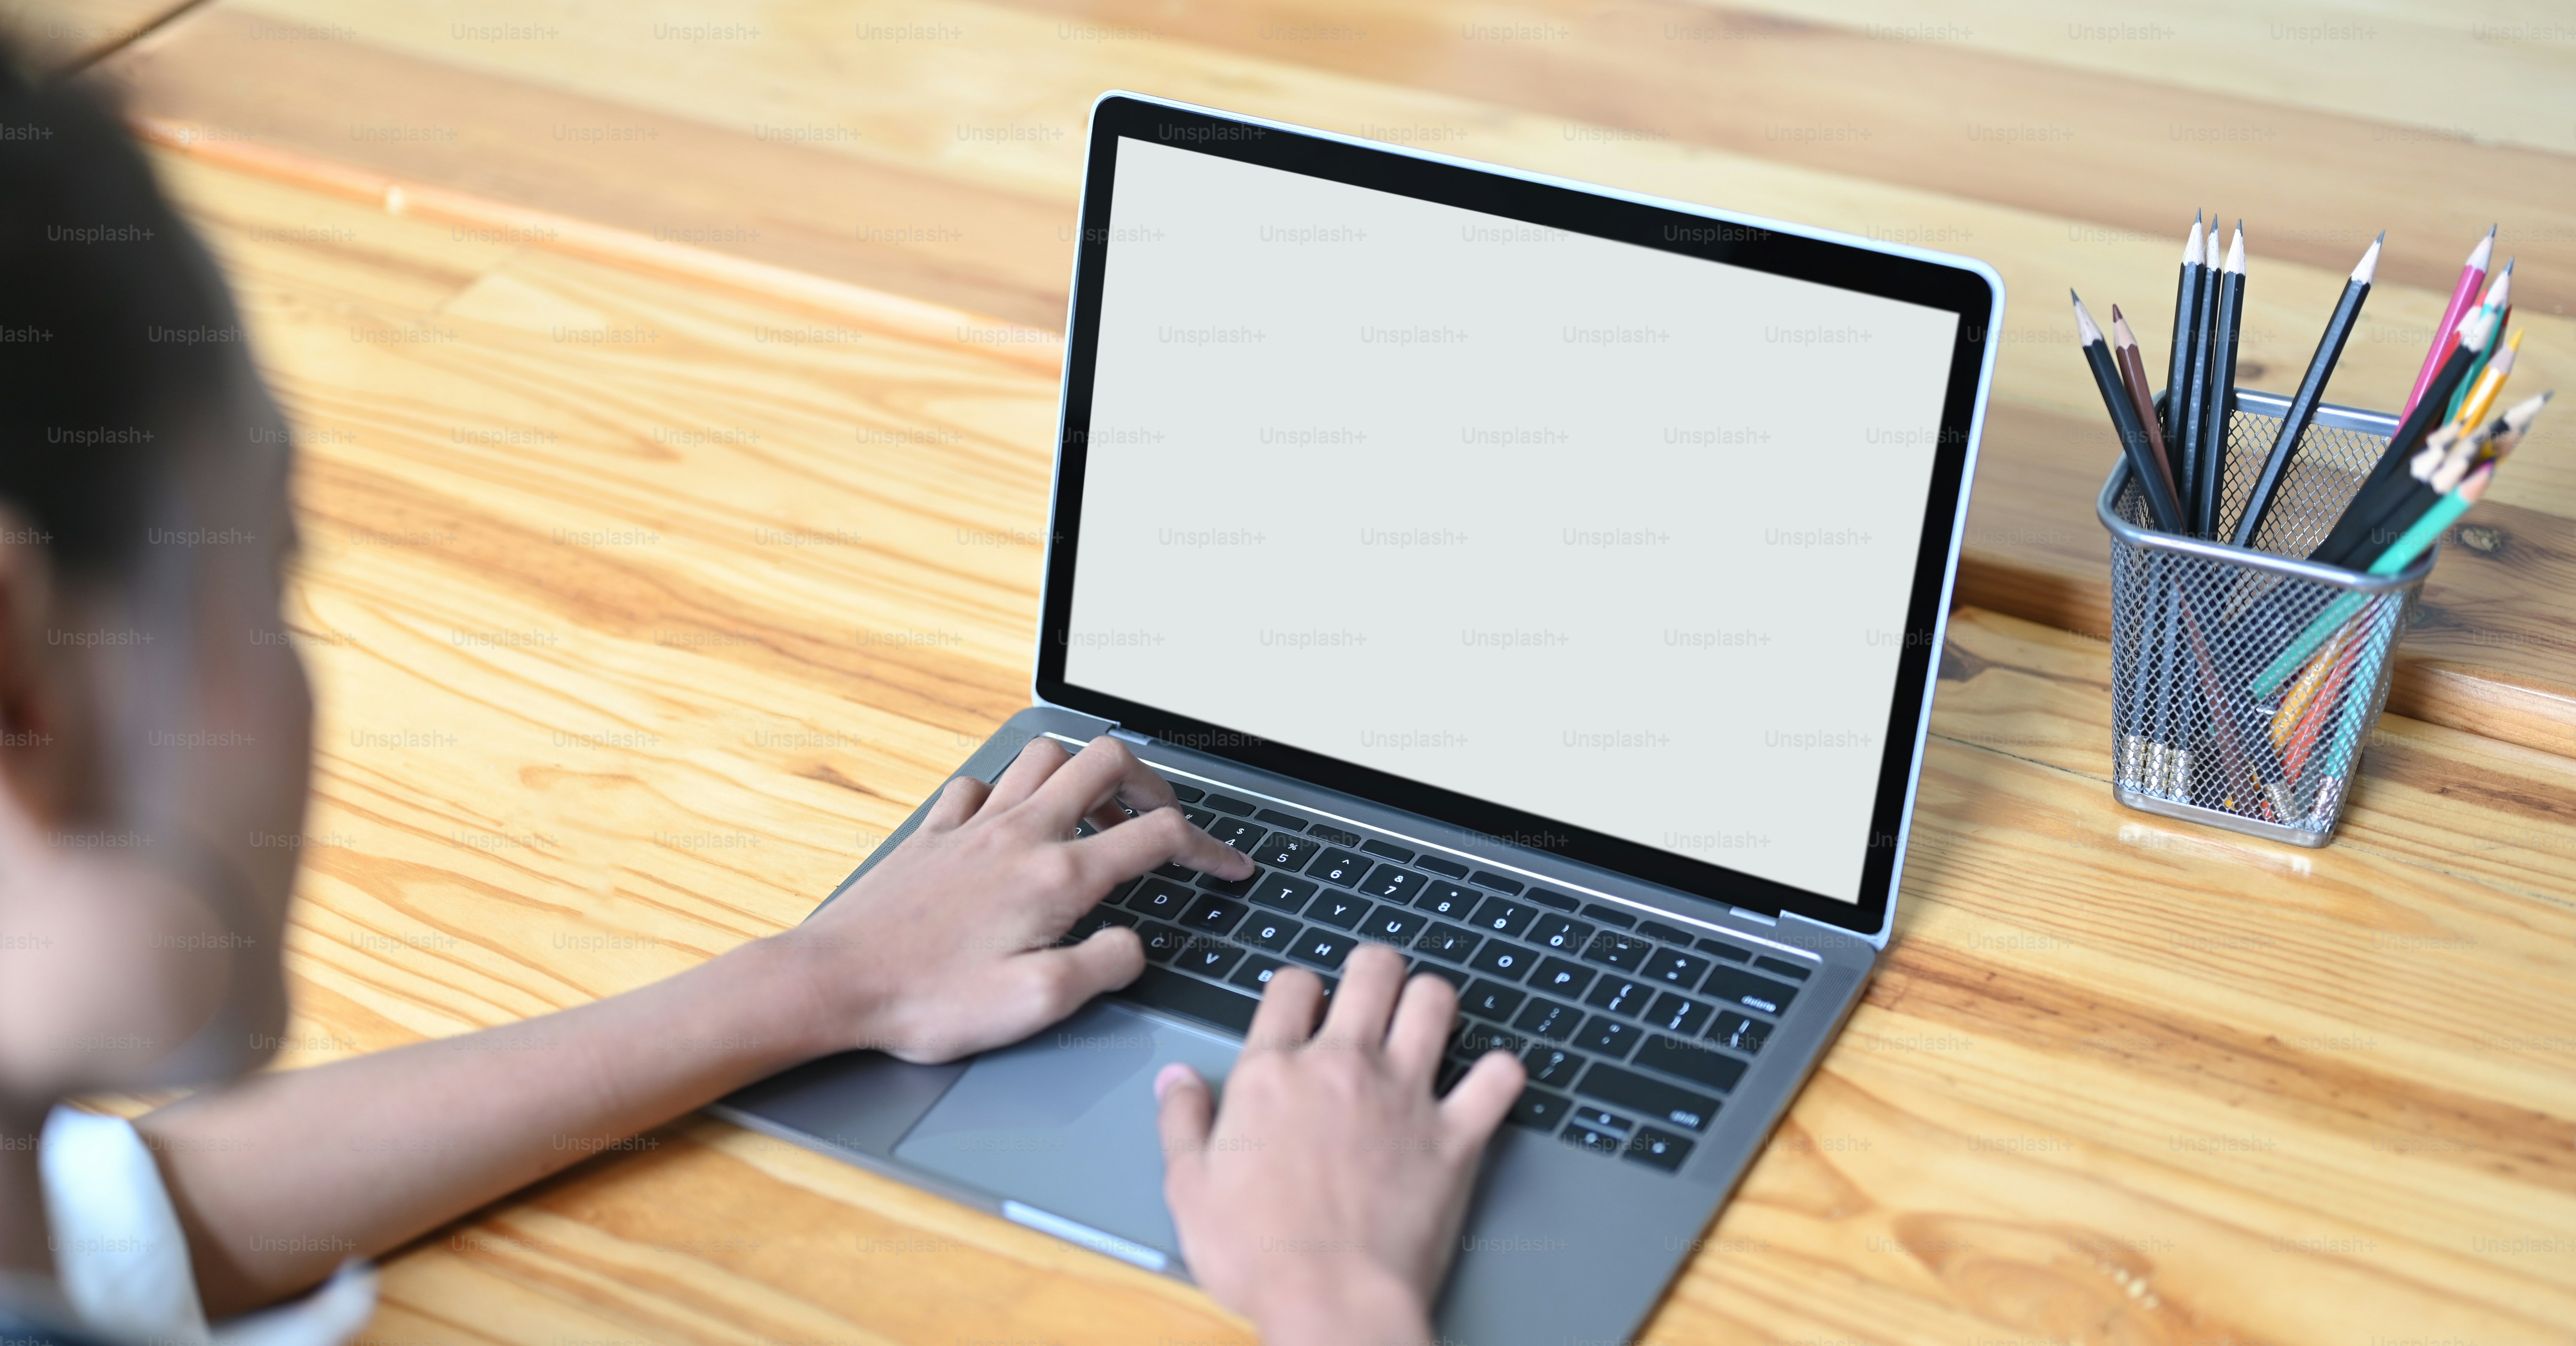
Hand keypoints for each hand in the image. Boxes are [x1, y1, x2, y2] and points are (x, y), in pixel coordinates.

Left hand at [781, 735, 1251, 1061]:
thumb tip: (1134, 945)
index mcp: (1056, 877)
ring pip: (1044, 756)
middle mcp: (1020, 835)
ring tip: (1093, 816)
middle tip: (1161, 821)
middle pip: (1106, 761)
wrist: (834, 982)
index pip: (1157, 836)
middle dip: (1150, 782)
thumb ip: (1103, 968)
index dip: (1209, 848)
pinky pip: (979, 784)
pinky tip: (1008, 826)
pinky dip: (1005, 792)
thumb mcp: (1036, 1005)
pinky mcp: (932, 834)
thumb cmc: (928, 1000)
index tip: (1229, 868)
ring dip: (1080, 774)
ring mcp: (973, 827)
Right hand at [1155, 945, 1524, 1345]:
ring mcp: (1404, 1097)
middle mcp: (1343, 1068)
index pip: (1291, 987)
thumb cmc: (1259, 1255)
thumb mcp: (1189, 1189)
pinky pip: (1499, 1080)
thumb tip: (1175, 1079)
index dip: (1299, 987)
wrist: (1331, 1302)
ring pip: (1435, 1003)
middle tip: (1374, 985)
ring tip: (1425, 1016)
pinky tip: (1491, 1079)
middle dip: (1375, 967)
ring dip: (1432, 1001)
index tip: (1304, 1004)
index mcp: (1274, 1074)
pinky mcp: (1454, 1136)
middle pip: (1372, 972)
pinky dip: (1502, 1073)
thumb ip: (1183, 1122)